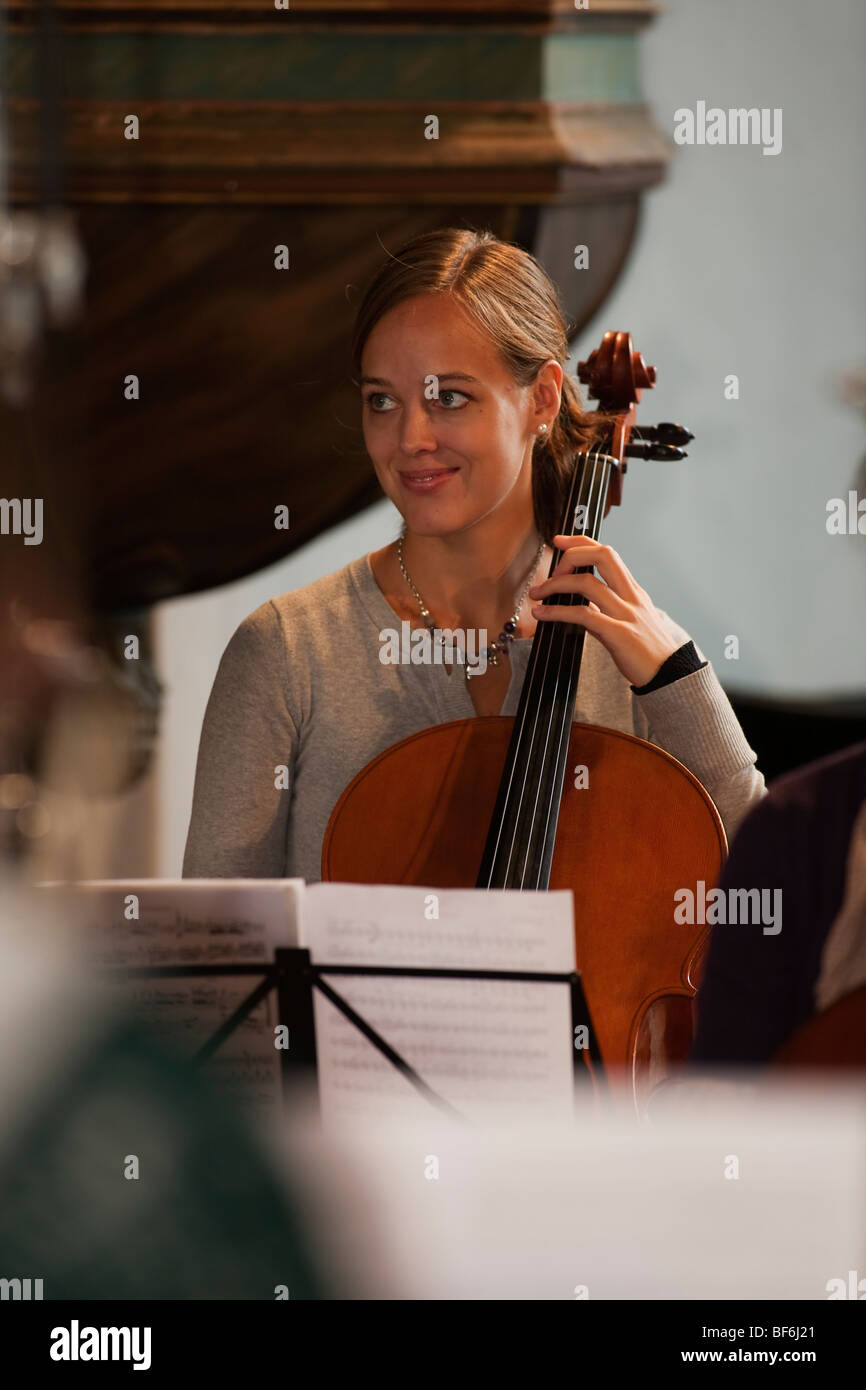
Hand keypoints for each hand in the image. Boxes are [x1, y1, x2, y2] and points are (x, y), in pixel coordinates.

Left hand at [528, 535, 684, 687]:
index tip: (560, 541)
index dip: (581, 542)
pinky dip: (557, 612)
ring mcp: (625, 614)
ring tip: (537, 594)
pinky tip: (542, 614)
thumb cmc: (649, 650)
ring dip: (555, 585)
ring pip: (587, 584)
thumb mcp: (631, 620)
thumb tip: (581, 601)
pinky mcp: (619, 635)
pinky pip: (583, 615)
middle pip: (603, 556)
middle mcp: (630, 597)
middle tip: (551, 571)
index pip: (607, 553)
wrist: (671, 674)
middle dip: (571, 555)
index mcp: (632, 591)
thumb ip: (608, 607)